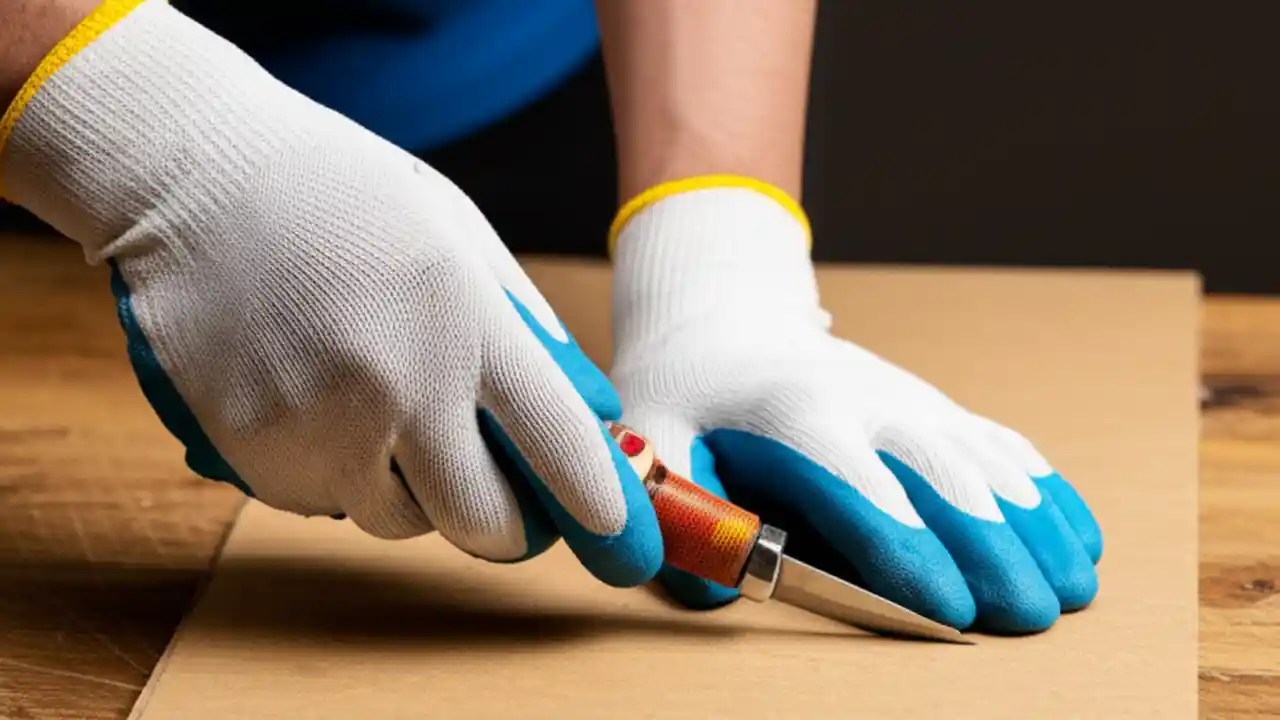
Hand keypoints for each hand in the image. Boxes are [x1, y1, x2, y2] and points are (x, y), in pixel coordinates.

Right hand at [0, 0, 661, 585]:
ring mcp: (318, 427)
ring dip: (412, 493)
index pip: (557, 443)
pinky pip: (324, 504)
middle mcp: (397, 385)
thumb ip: (522, 325)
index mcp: (463, 319)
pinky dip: (338, 476)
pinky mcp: (254, 453)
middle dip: (505, 526)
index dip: (596, 504)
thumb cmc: (341, 196)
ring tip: (384, 414)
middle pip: (480, 522)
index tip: (614, 535)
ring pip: (398, 521)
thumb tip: (580, 413)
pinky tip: (316, 404)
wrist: (191, 178)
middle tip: (503, 503)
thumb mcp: (458, 232)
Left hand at [609, 180, 1101, 631]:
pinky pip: (1001, 444)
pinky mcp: (932, 404)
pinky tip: (1077, 533)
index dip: (911, 556)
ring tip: (1077, 587)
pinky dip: (1043, 489)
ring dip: (1036, 526)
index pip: (864, 493)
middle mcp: (869, 403)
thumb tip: (714, 592)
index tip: (954, 611)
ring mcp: (910, 399)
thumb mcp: (652, 435)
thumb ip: (676, 507)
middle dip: (994, 552)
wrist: (725, 318)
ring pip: (988, 463)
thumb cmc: (686, 391)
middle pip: (945, 481)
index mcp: (799, 417)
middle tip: (1033, 618)